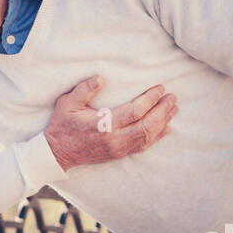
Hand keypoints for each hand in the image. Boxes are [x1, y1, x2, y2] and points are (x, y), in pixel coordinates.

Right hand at [44, 76, 177, 170]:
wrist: (58, 153)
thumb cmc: (63, 125)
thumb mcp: (67, 103)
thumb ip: (84, 90)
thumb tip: (100, 78)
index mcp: (104, 125)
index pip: (135, 111)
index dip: (150, 99)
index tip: (160, 88)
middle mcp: (115, 139)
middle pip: (147, 125)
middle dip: (162, 111)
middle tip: (173, 98)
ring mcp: (119, 148)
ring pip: (148, 137)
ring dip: (163, 122)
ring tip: (173, 109)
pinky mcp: (119, 154)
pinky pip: (143, 146)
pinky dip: (157, 137)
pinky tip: (166, 128)